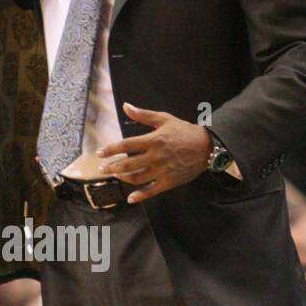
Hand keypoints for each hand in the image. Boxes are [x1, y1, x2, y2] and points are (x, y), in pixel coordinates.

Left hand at [96, 104, 210, 203]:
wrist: (206, 146)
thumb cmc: (184, 131)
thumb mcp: (164, 119)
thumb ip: (143, 115)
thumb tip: (126, 106)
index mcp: (153, 140)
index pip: (126, 146)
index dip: (110, 150)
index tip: (99, 153)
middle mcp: (155, 156)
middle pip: (128, 164)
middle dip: (112, 167)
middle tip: (102, 168)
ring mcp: (162, 170)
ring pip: (137, 178)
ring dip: (123, 178)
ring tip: (116, 176)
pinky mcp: (169, 181)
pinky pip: (152, 191)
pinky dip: (140, 196)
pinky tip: (131, 198)